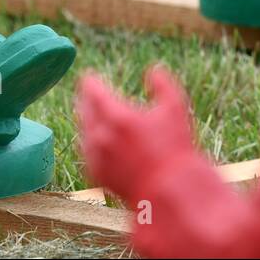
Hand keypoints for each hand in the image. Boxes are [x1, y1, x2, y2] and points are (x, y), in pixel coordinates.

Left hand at [76, 66, 196, 202]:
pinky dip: (88, 141)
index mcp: (118, 117)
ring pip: (83, 132)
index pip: (94, 93)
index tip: (88, 76)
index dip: (89, 82)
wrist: (169, 189)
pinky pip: (86, 152)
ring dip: (85, 120)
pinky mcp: (98, 174)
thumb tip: (154, 70)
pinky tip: (93, 139)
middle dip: (85, 99)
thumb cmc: (175, 148)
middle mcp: (102, 137)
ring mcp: (98, 157)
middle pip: (85, 111)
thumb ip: (163, 84)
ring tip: (88, 113)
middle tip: (86, 92)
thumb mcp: (175, 108)